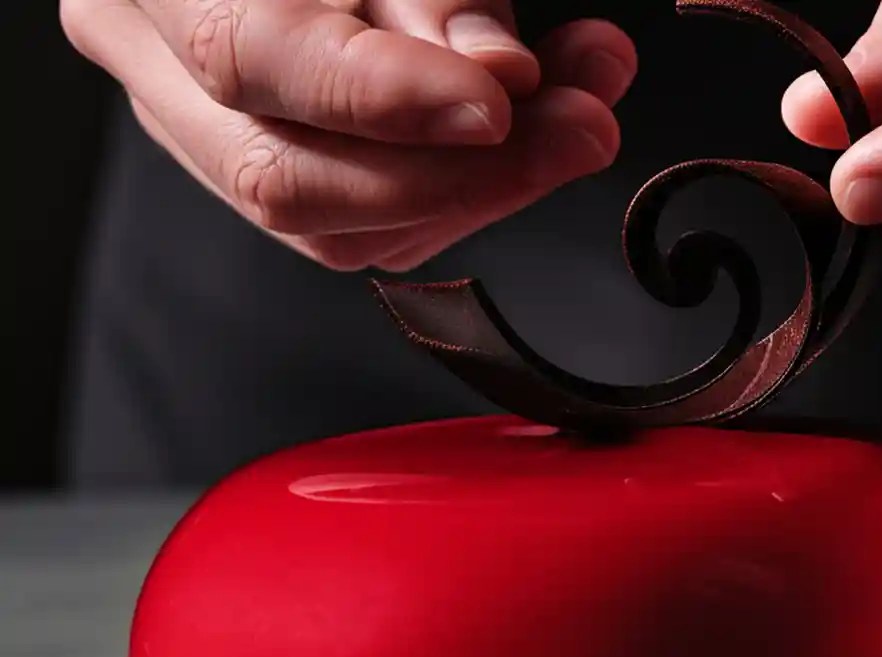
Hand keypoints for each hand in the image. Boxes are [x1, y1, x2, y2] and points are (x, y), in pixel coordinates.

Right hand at [61, 0, 636, 270]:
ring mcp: (204, 139)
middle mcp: (155, 75)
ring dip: (481, 188)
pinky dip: (464, 193)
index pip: (248, 59)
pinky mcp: (278, 175)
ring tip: (581, 117)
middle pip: (285, 179)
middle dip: (456, 173)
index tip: (499, 100)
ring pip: (334, 227)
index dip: (382, 94)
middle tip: (581, 126)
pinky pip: (367, 226)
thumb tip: (500, 72)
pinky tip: (531, 142)